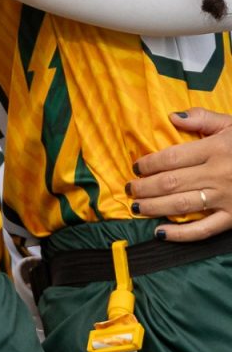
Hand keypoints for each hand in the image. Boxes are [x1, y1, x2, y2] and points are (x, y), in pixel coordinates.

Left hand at [127, 108, 231, 241]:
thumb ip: (204, 119)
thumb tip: (172, 117)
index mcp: (217, 149)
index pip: (172, 157)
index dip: (149, 164)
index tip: (136, 167)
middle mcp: (219, 174)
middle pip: (170, 182)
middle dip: (144, 187)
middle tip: (129, 189)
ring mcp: (226, 198)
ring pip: (181, 205)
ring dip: (153, 207)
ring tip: (136, 207)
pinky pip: (203, 230)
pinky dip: (180, 234)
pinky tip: (160, 232)